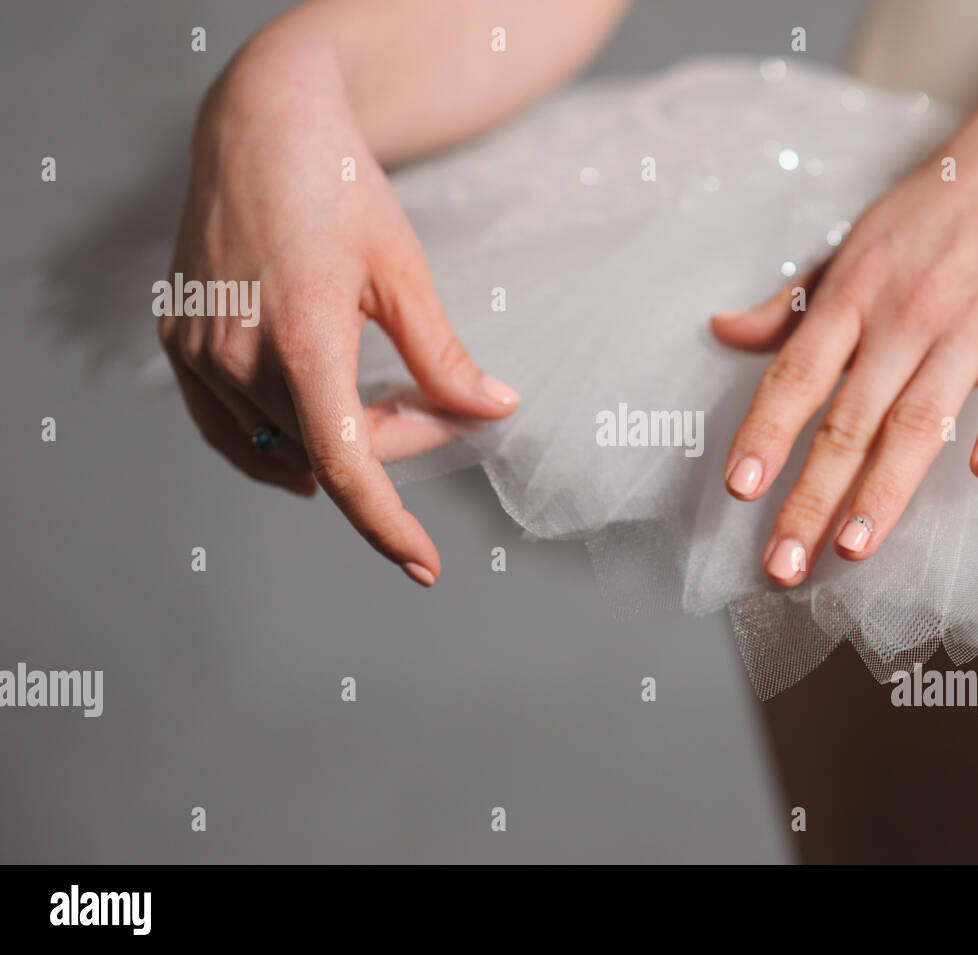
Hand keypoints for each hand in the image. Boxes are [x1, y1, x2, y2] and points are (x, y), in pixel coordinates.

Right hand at [158, 37, 518, 586]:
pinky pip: (231, 429)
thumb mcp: (405, 272)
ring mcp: (199, 353)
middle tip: (439, 401)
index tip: (424, 565)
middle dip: (395, 441)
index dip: (387, 524)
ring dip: (341, 435)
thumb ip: (444, 355)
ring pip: (283, 444)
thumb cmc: (338, 188)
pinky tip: (318, 425)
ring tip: (381, 388)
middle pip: (328, 451)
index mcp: (301, 338)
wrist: (261, 128)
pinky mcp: (180, 343)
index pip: (346, 464)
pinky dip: (282, 440)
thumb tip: (494, 410)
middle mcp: (237, 355)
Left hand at [712, 90, 977, 585]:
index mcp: (852, 296)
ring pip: (920, 418)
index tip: (739, 491)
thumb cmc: (934, 208)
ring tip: (854, 548)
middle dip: (810, 498)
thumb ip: (790, 303)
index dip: (765, 436)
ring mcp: (972, 322)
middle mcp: (903, 315)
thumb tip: (722, 332)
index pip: (795, 379)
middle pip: (848, 421)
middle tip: (783, 565)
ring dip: (885, 488)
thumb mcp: (850, 246)